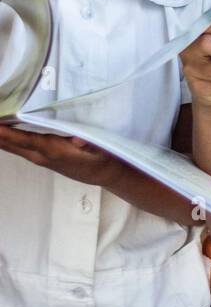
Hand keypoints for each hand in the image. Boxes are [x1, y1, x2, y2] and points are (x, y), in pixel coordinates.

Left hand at [0, 125, 126, 186]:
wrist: (104, 174)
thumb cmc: (101, 160)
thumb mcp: (101, 151)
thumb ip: (89, 144)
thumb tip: (79, 139)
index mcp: (52, 150)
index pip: (22, 140)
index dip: (4, 132)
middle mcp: (39, 154)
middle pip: (8, 143)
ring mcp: (37, 156)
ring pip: (8, 146)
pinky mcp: (38, 156)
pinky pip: (14, 146)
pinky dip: (2, 138)